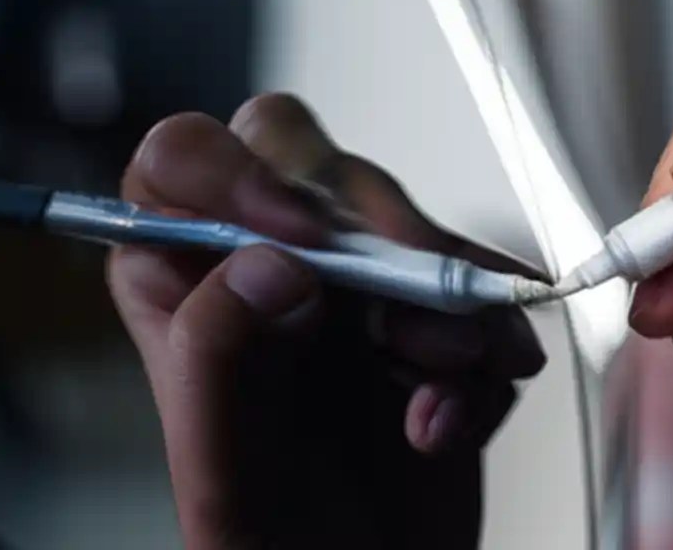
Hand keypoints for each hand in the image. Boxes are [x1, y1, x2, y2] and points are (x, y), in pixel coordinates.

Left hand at [106, 95, 544, 548]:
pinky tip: (461, 414)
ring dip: (448, 296)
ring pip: (408, 224)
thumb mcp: (223, 470)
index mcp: (181, 283)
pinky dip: (491, 345)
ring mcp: (353, 289)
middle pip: (316, 166)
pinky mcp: (429, 318)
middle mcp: (265, 268)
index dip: (243, 173)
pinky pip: (476, 289)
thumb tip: (267, 260)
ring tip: (446, 379)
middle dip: (380, 226)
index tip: (309, 240)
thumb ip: (217, 354)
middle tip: (415, 296)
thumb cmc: (276, 547)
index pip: (186, 161)